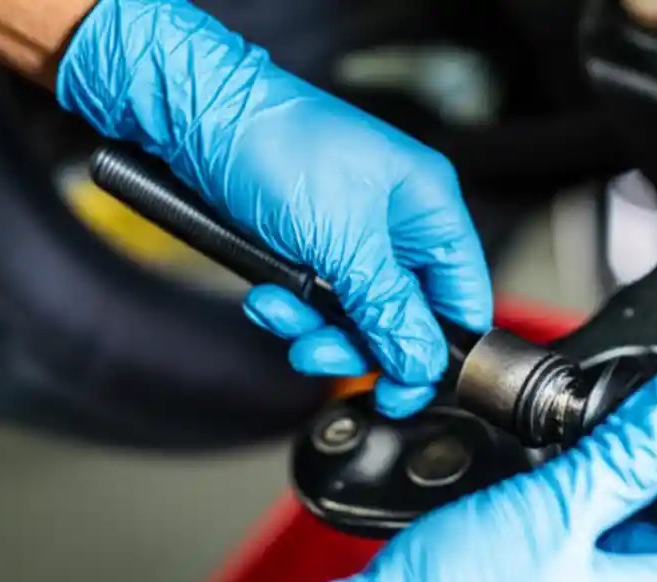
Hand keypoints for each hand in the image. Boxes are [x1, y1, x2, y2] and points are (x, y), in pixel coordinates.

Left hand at [56, 0, 491, 417]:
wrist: (195, 116)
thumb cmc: (276, 143)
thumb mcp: (343, 240)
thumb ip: (388, 308)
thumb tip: (420, 362)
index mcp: (428, 207)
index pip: (462, 296)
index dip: (441, 349)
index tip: (409, 389)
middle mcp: (397, 225)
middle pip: (406, 318)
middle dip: (360, 343)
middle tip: (325, 358)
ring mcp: (352, 238)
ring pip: (355, 319)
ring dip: (315, 330)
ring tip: (281, 313)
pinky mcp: (309, 248)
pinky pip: (314, 304)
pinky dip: (288, 311)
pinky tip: (265, 297)